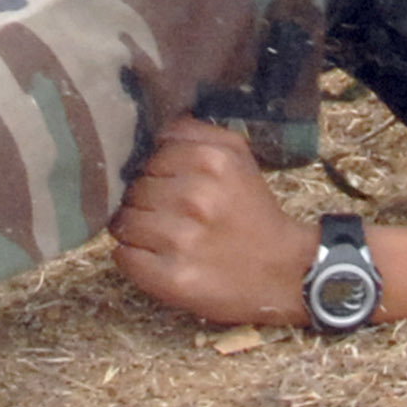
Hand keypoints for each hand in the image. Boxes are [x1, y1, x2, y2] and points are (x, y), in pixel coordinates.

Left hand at [110, 118, 320, 325]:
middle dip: (145, 201)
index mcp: (210, 161)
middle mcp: (194, 197)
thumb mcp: (236, 154)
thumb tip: (149, 127)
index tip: (169, 187)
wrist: (284, 269)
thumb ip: (192, 131)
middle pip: (132, 190)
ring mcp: (181, 239)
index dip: (154, 173)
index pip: (145, 157)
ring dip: (136, 230)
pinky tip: (156, 258)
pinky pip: (122, 257)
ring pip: (122, 222)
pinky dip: (133, 257)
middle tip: (169, 215)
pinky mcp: (172, 279)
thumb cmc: (252, 209)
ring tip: (163, 237)